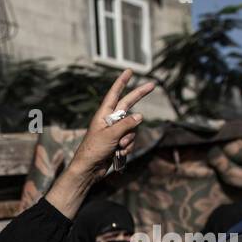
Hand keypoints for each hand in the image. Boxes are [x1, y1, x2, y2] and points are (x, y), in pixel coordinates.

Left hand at [46, 70, 153, 219]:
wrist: (88, 170)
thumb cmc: (93, 150)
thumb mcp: (110, 135)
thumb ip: (126, 124)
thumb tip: (140, 116)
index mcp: (103, 115)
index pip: (114, 94)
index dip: (122, 82)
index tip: (128, 70)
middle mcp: (110, 121)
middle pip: (128, 105)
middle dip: (139, 96)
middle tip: (153, 84)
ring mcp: (115, 132)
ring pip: (132, 129)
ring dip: (128, 139)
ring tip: (118, 147)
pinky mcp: (118, 143)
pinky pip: (130, 141)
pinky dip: (127, 148)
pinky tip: (118, 155)